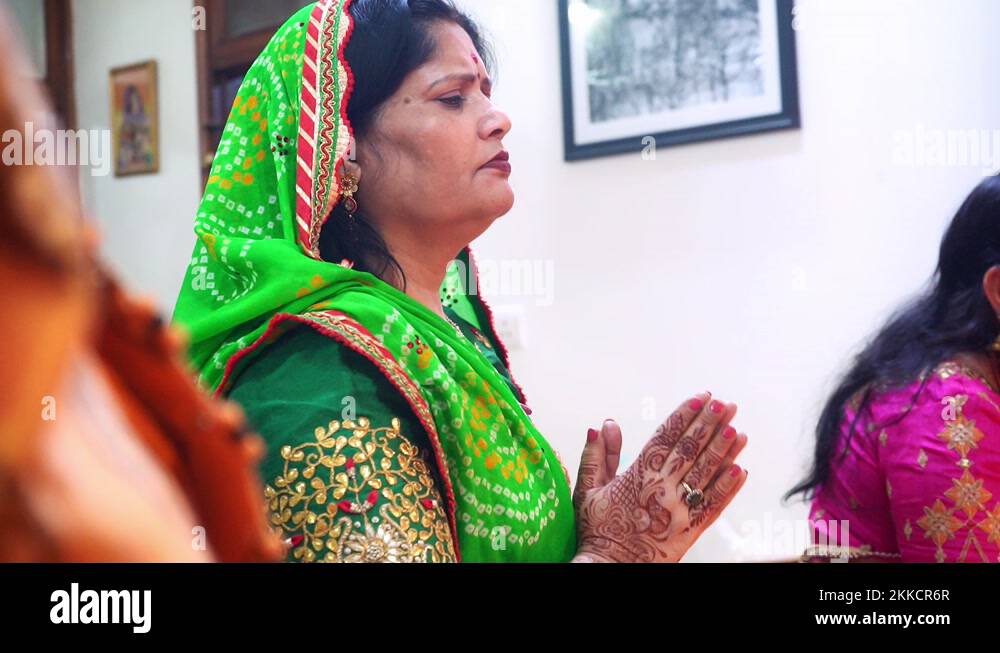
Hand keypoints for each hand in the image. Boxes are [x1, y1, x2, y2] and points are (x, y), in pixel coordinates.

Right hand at [571, 393, 748, 562]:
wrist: (609, 569)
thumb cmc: (598, 531)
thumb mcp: (587, 490)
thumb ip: (597, 456)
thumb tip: (604, 424)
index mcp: (637, 476)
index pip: (665, 437)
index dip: (684, 415)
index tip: (700, 397)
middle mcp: (662, 490)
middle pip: (690, 449)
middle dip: (709, 424)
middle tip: (726, 404)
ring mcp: (679, 510)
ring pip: (706, 473)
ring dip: (724, 449)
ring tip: (737, 428)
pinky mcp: (690, 531)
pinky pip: (714, 505)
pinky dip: (729, 487)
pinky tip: (741, 469)